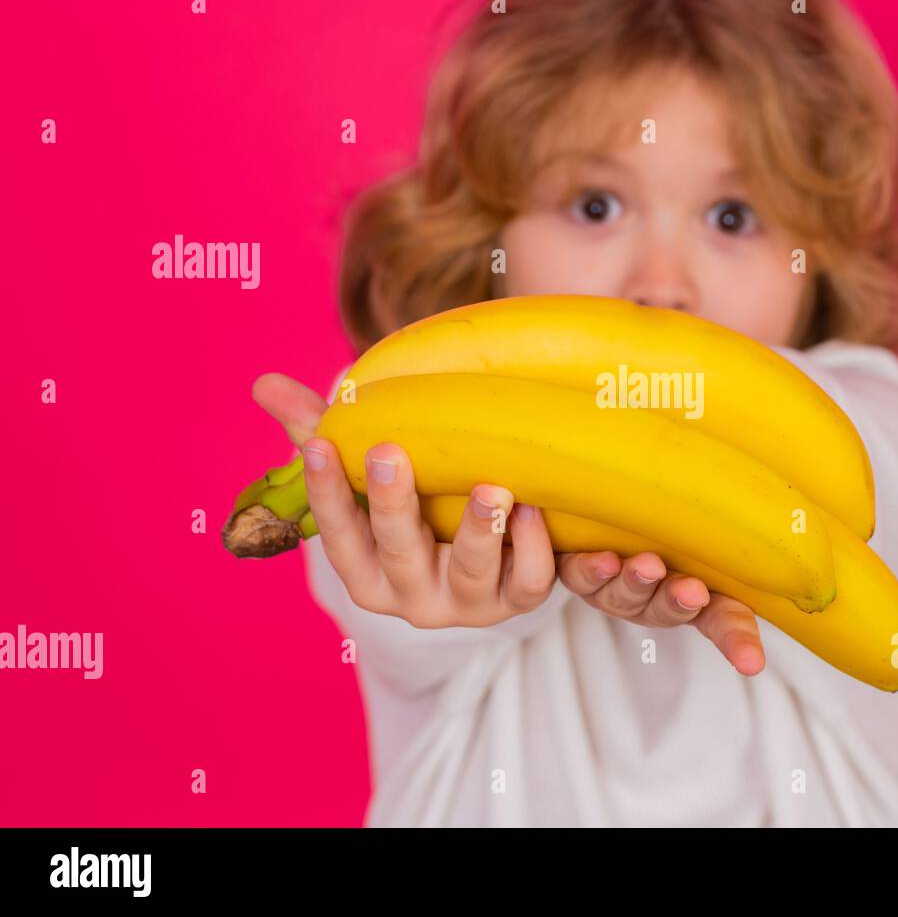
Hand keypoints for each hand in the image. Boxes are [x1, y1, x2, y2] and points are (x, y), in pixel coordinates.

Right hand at [250, 371, 765, 673]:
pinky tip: (542, 510)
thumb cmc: (419, 500)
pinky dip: (541, 550)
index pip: (336, 533)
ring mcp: (473, 605)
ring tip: (491, 486)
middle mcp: (414, 599)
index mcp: (368, 569)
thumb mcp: (374, 468)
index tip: (324, 442)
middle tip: (393, 451)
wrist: (484, 551)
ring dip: (479, 533)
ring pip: (473, 576)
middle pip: (400, 554)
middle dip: (394, 504)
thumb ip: (323, 428)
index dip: (327, 491)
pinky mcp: (525, 602)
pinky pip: (535, 583)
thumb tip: (262, 384)